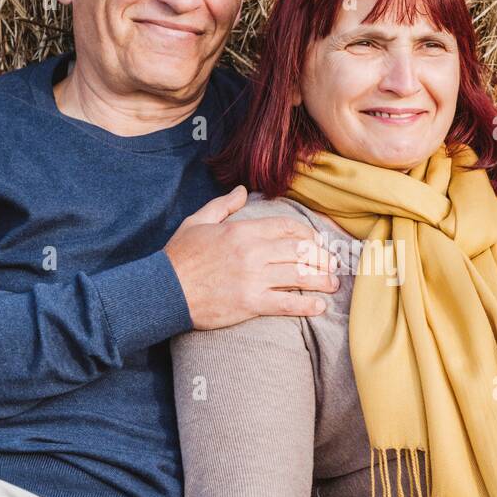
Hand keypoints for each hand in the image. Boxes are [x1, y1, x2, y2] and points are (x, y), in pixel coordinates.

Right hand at [164, 185, 341, 328]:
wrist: (163, 291)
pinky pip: (288, 303)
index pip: (289, 226)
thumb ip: (223, 205)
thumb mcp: (198, 222)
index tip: (317, 242)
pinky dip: (307, 305)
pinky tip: (319, 306)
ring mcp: (254, 278)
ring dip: (322, 280)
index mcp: (243, 230)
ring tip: (333, 285)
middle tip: (333, 265)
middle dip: (322, 257)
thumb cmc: (179, 257)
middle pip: (301, 250)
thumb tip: (242, 191)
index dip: (309, 233)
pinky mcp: (251, 302)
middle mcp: (253, 252)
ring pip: (300, 275)